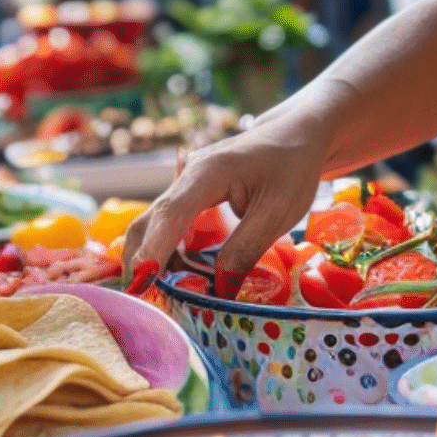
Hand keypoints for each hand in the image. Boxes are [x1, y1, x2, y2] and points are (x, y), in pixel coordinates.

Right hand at [126, 116, 327, 296]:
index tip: (141, 281)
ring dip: (154, 258)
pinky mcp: (192, 196)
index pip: (171, 214)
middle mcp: (187, 177)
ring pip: (156, 224)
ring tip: (163, 295)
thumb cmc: (291, 168)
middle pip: (150, 220)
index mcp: (208, 173)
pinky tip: (181, 275)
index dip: (154, 250)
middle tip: (140, 300)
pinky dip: (169, 251)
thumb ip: (245, 250)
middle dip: (140, 259)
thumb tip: (218, 290)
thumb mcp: (277, 213)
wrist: (296, 137)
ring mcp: (186, 185)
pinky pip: (171, 226)